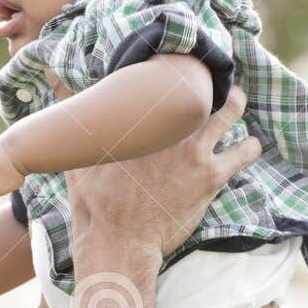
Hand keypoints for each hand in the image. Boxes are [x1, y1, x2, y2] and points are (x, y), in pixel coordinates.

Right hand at [67, 85, 260, 261]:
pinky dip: (249, 147)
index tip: (182, 66)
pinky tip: (250, 146)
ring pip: (230, 111)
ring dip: (235, 104)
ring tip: (235, 103)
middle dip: (210, 80)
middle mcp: (172, 126)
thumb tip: (57, 83)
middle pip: (203, 86)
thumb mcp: (78, 156)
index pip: (167, 78)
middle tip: (211, 81)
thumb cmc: (96, 202)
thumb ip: (73, 116)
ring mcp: (196, 150)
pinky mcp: (212, 176)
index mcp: (141, 117)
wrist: (119, 240)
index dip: (178, 68)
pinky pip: (244, 152)